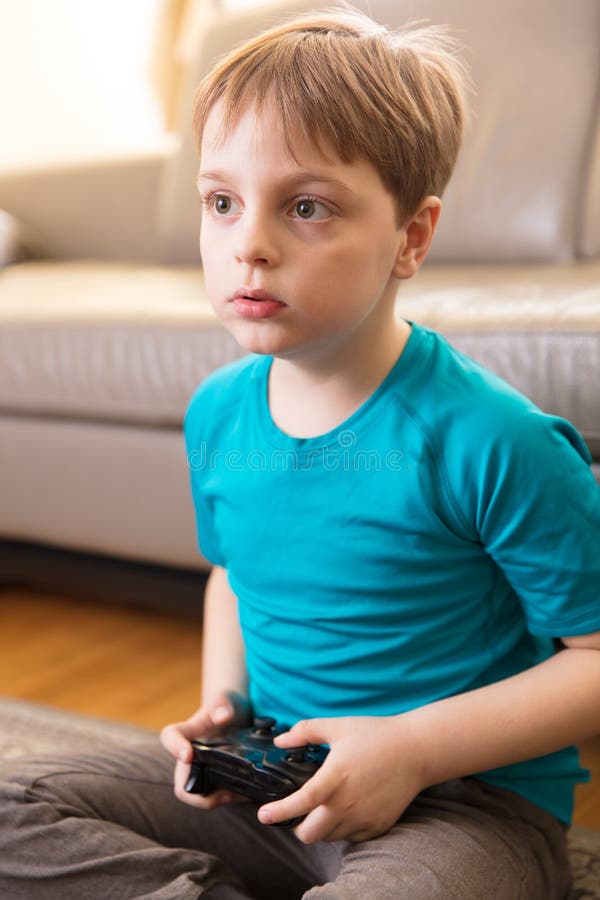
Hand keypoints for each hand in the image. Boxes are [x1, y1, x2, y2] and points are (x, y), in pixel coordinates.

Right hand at [160, 690, 251, 808]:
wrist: (237, 715)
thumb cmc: (227, 706)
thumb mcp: (228, 699)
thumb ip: (223, 703)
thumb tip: (222, 716)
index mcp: (189, 731)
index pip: (170, 737)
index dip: (175, 747)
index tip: (188, 755)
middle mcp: (189, 755)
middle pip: (182, 784)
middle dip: (200, 794)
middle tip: (226, 790)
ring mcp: (198, 769)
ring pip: (196, 796)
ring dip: (217, 799)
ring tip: (241, 792)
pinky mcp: (211, 779)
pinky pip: (212, 798)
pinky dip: (228, 799)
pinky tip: (247, 793)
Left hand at [257, 716, 426, 842]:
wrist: (415, 750)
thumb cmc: (376, 735)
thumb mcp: (338, 726)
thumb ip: (306, 732)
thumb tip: (281, 740)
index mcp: (334, 778)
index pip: (299, 804)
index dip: (278, 812)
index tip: (263, 815)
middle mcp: (347, 803)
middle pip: (310, 834)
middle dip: (297, 828)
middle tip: (297, 814)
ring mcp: (363, 817)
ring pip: (330, 837)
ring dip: (321, 827)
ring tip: (324, 807)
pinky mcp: (378, 825)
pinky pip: (351, 837)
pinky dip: (342, 829)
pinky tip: (345, 809)